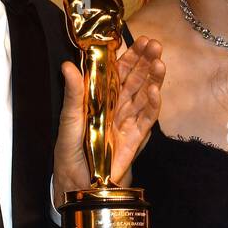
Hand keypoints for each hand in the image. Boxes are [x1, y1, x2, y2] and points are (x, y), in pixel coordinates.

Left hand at [53, 36, 164, 197]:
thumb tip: (67, 65)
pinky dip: (152, 105)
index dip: (129, 56)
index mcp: (100, 100)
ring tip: (160, 63)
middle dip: (145, 62)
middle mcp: (116, 108)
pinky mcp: (135, 139)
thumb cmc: (69, 155)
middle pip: (135, 80)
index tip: (140, 40)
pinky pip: (146, 119)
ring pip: (143, 96)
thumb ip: (72, 95)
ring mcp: (127, 123)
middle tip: (155, 45)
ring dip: (152, 79)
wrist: (79, 187)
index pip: (117, 72)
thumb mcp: (68, 122)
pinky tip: (155, 90)